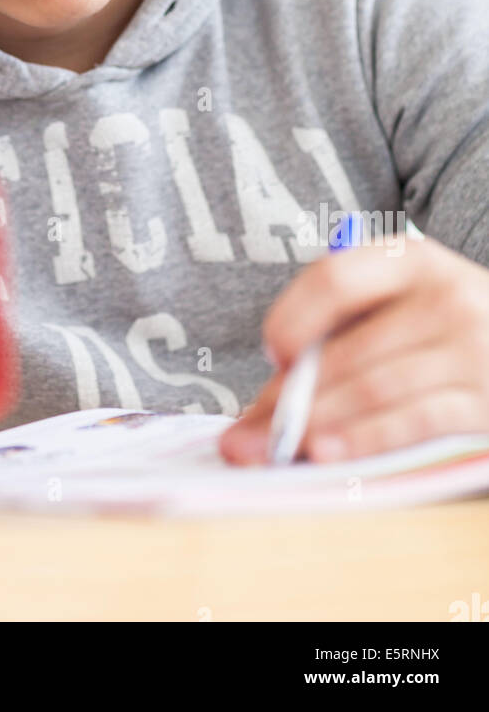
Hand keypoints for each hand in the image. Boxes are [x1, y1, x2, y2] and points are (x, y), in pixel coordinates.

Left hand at [219, 235, 488, 464]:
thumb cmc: (439, 328)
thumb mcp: (398, 307)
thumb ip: (335, 339)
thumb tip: (254, 417)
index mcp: (410, 260)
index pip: (334, 279)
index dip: (293, 317)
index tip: (274, 353)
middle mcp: (445, 296)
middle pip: (349, 349)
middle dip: (292, 396)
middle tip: (249, 433)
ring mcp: (472, 349)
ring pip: (374, 389)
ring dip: (319, 423)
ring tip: (281, 447)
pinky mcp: (487, 401)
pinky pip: (413, 422)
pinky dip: (364, 439)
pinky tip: (328, 453)